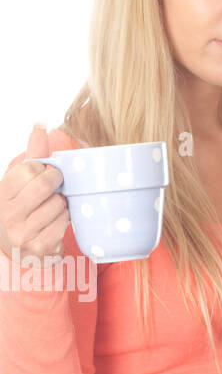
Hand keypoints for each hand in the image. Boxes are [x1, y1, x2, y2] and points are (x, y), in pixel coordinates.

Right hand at [0, 124, 71, 263]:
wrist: (16, 248)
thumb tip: (40, 124)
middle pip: (44, 186)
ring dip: (62, 205)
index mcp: (1, 193)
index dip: (44, 169)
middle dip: (57, 183)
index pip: (30, 168)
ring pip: (58, 206)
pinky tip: (56, 224)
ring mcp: (21, 233)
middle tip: (58, 186)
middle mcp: (7, 213)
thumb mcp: (20, 182)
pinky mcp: (39, 249)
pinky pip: (63, 226)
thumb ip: (33, 155)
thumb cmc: (22, 208)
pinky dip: (65, 222)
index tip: (45, 174)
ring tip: (54, 208)